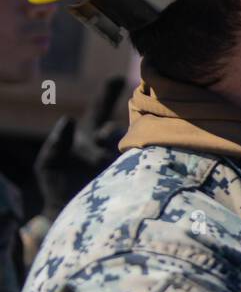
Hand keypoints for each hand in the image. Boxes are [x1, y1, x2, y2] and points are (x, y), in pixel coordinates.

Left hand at [34, 76, 126, 219]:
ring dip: (127, 141)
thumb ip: (56, 142)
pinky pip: (138, 162)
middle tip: (138, 102)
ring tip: (116, 148)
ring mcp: (122, 160)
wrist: (68, 213)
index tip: (118, 77)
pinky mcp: (130, 176)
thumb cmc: (56, 185)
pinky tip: (136, 159)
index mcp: (89, 136)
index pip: (100, 110)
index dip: (109, 92)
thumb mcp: (49, 162)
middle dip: (134, 110)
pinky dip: (139, 158)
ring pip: (133, 142)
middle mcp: (109, 145)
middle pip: (125, 122)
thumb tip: (69, 119)